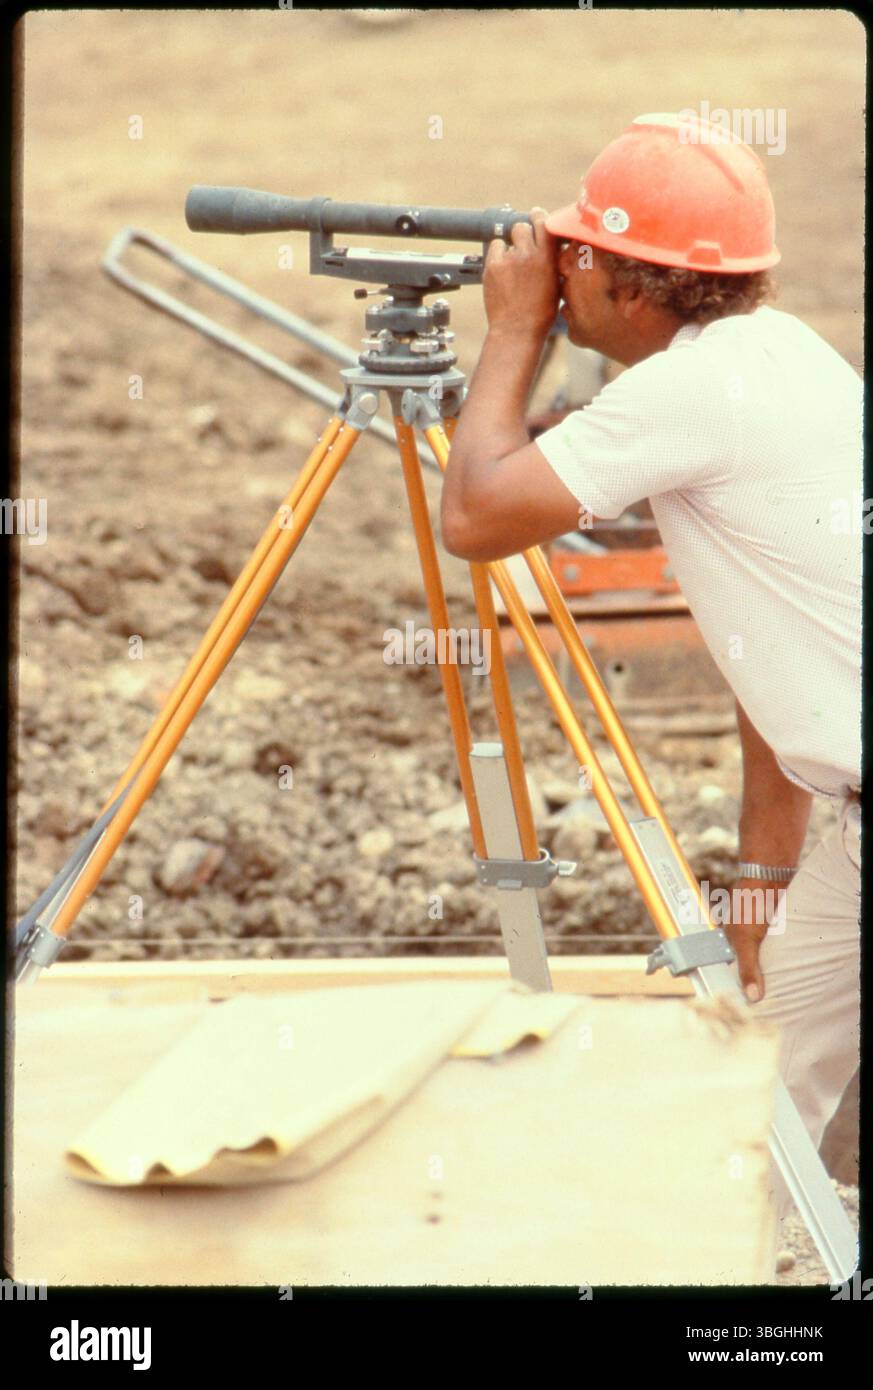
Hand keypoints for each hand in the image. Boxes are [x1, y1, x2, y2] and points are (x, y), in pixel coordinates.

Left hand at [483, 208, 559, 338]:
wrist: (517, 330)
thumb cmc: (540, 313)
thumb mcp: (556, 284)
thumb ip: (554, 260)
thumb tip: (552, 245)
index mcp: (547, 257)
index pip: (544, 222)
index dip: (539, 217)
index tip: (537, 216)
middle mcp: (528, 254)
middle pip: (522, 226)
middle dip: (523, 233)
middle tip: (522, 245)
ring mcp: (509, 259)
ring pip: (507, 237)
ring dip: (510, 245)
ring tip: (512, 264)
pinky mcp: (493, 266)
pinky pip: (494, 247)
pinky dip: (497, 254)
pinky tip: (502, 270)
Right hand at [724, 877, 784, 1002]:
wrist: (770, 879)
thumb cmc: (750, 905)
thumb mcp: (747, 941)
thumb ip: (748, 968)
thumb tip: (752, 997)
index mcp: (726, 942)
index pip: (727, 969)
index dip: (733, 985)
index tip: (744, 1004)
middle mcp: (740, 940)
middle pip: (745, 967)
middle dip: (753, 982)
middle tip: (765, 1002)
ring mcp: (757, 935)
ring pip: (762, 959)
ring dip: (768, 971)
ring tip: (778, 991)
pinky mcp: (772, 931)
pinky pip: (776, 951)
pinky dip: (780, 960)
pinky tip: (787, 970)